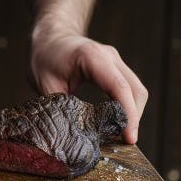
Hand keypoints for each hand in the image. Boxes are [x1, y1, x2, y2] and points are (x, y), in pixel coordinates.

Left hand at [28, 23, 147, 144]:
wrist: (50, 37)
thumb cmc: (44, 57)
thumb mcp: (44, 83)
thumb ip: (59, 107)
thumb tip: (70, 134)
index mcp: (91, 57)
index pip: (119, 86)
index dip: (128, 113)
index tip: (129, 137)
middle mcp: (109, 56)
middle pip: (135, 90)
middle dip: (134, 117)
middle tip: (125, 142)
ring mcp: (115, 61)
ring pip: (136, 90)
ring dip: (133, 113)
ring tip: (121, 135)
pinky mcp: (115, 67)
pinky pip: (129, 88)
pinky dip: (127, 106)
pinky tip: (117, 121)